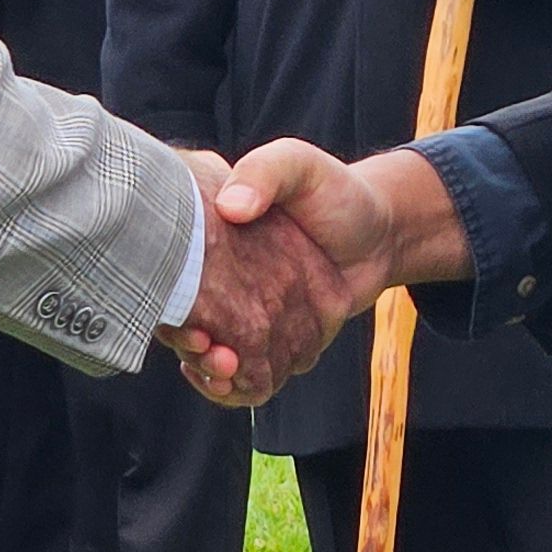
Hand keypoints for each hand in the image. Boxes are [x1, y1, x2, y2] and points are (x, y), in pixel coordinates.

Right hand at [153, 148, 367, 404]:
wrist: (382, 231)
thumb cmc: (333, 192)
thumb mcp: (297, 165)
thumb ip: (266, 171)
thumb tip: (230, 208)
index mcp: (213, 243)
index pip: (171, 278)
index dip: (170, 302)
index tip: (185, 319)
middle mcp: (222, 283)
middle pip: (187, 324)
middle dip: (188, 345)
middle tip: (206, 349)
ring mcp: (248, 316)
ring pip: (214, 358)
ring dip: (210, 373)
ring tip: (225, 371)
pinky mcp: (275, 342)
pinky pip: (248, 375)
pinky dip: (237, 387)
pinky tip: (238, 381)